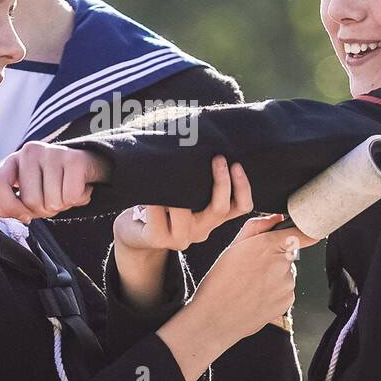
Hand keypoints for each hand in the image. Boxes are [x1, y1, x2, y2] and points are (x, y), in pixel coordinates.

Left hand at [0, 143, 111, 221]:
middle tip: (54, 199)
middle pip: (30, 200)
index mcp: (13, 160)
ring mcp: (51, 152)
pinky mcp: (74, 159)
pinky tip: (80, 188)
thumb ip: (11, 203)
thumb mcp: (29, 192)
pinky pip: (71, 196)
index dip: (10, 206)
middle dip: (46, 210)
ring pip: (52, 201)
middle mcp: (29, 152)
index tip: (25, 217)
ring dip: (63, 205)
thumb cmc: (54, 182)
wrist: (87, 165)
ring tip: (67, 192)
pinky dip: (79, 200)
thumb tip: (3, 210)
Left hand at [111, 156, 252, 255]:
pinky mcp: (159, 238)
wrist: (136, 233)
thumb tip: (207, 141)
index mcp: (212, 218)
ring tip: (174, 167)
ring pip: (185, 214)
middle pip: (220, 209)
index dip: (244, 187)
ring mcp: (181, 238)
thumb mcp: (187, 194)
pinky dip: (154, 200)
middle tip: (217, 157)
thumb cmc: (164, 205)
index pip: (241, 207)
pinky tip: (149, 187)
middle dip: (221, 181)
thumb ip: (200, 180)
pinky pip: (158, 217)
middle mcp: (201, 230)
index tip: (237, 164)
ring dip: (180, 190)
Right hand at [191, 214, 318, 343]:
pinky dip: (273, 291)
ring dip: (273, 275)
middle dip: (274, 256)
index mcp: (268, 245)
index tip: (304, 231)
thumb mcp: (233, 246)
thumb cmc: (219, 282)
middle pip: (288, 253)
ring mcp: (287, 284)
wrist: (215, 318)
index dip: (306, 230)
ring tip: (250, 284)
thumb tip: (275, 219)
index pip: (305, 232)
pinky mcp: (288, 301)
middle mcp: (282, 264)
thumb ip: (257, 227)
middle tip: (252, 266)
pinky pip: (284, 290)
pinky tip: (255, 295)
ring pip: (285, 272)